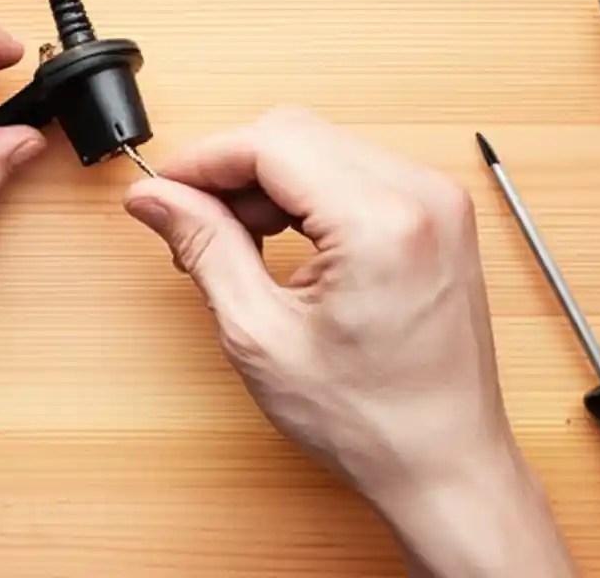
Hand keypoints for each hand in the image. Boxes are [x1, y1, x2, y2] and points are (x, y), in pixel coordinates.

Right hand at [123, 108, 575, 576]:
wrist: (444, 464)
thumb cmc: (368, 420)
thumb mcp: (260, 334)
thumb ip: (204, 248)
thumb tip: (155, 198)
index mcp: (381, 222)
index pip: (271, 143)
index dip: (203, 160)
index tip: (162, 189)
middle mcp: (421, 195)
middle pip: (296, 134)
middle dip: (232, 170)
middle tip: (191, 223)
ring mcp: (439, 201)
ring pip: (323, 147)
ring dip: (267, 183)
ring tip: (235, 244)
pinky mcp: (440, 215)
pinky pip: (356, 171)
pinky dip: (306, 194)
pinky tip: (277, 240)